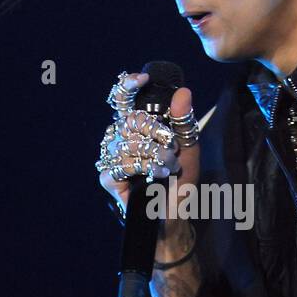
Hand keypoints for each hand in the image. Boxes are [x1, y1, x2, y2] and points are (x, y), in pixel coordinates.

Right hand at [97, 71, 200, 238]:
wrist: (172, 216)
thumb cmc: (178, 182)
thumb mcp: (188, 150)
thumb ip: (183, 122)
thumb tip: (184, 92)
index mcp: (137, 127)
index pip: (124, 98)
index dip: (128, 85)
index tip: (142, 79)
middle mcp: (121, 138)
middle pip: (130, 119)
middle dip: (156, 131)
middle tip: (171, 148)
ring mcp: (111, 157)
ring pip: (128, 142)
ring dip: (155, 155)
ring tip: (168, 167)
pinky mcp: (107, 177)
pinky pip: (122, 163)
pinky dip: (143, 168)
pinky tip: (154, 176)